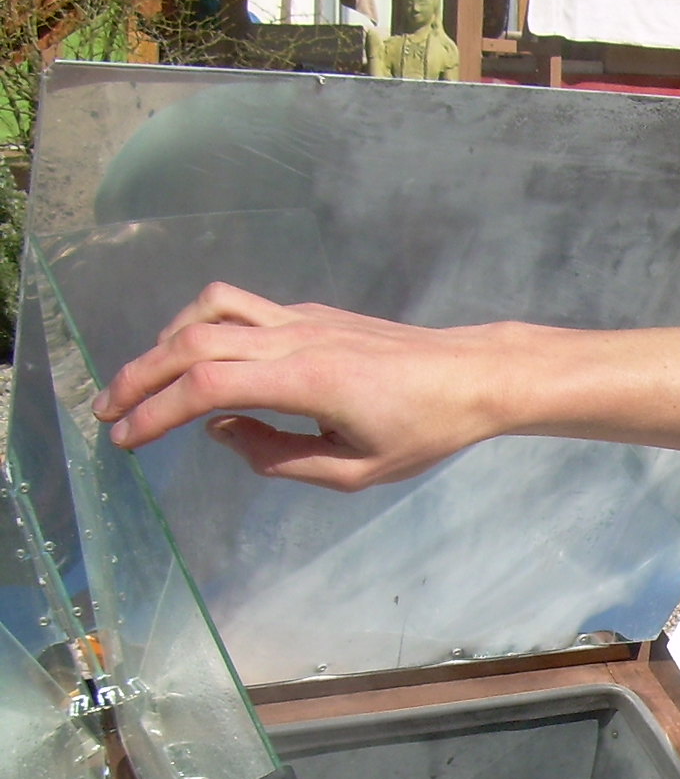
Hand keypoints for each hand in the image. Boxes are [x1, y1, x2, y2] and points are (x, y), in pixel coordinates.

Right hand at [93, 283, 512, 489]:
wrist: (473, 375)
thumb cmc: (426, 429)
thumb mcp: (355, 470)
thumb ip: (280, 458)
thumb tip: (221, 434)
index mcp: (308, 381)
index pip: (207, 386)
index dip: (157, 411)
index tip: (125, 439)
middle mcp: (296, 338)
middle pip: (192, 341)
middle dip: (140, 376)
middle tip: (108, 412)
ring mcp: (302, 318)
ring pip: (211, 310)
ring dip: (164, 342)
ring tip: (144, 383)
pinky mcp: (311, 313)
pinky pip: (240, 308)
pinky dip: (201, 327)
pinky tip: (196, 359)